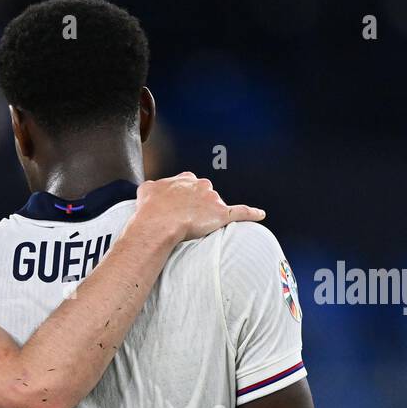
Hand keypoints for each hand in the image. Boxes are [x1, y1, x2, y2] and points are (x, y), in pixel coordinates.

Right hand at [133, 171, 265, 243]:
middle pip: (205, 194)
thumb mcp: (146, 190)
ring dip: (210, 216)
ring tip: (196, 228)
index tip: (179, 206)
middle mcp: (201, 185)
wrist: (158, 223)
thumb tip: (151, 190)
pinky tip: (260, 215)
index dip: (186, 197)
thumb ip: (152, 187)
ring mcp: (212, 199)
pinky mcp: (222, 214)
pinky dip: (251, 213)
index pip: (190, 184)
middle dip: (199, 205)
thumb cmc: (150, 209)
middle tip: (186, 220)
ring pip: (217, 206)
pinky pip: (241, 212)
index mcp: (185, 179)